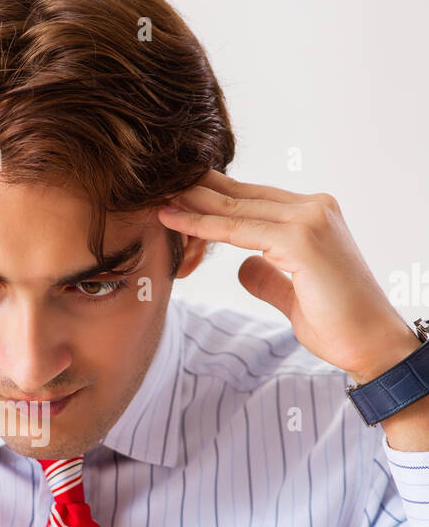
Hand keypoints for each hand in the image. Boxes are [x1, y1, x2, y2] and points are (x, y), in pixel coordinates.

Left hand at [158, 171, 420, 382]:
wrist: (371, 344)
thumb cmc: (339, 324)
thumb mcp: (293, 293)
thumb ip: (269, 274)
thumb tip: (243, 266)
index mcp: (315, 215)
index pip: (254, 200)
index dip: (215, 198)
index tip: (180, 194)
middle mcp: (315, 208)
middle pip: (243, 196)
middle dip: (197, 191)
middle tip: (157, 183)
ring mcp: (310, 219)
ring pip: (236, 208)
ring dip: (192, 202)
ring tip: (156, 195)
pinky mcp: (301, 239)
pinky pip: (238, 230)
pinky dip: (203, 225)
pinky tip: (174, 219)